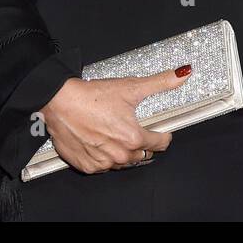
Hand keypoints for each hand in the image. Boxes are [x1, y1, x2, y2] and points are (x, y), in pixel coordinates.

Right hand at [38, 66, 191, 173]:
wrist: (60, 102)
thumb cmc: (92, 97)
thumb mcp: (131, 86)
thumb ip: (161, 82)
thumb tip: (182, 74)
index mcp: (133, 137)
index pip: (160, 144)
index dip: (164, 136)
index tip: (163, 132)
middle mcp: (119, 154)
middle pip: (143, 155)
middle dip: (144, 144)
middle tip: (138, 131)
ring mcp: (102, 162)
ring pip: (124, 163)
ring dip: (126, 153)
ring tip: (121, 137)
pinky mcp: (86, 166)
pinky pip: (104, 168)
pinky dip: (106, 158)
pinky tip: (104, 145)